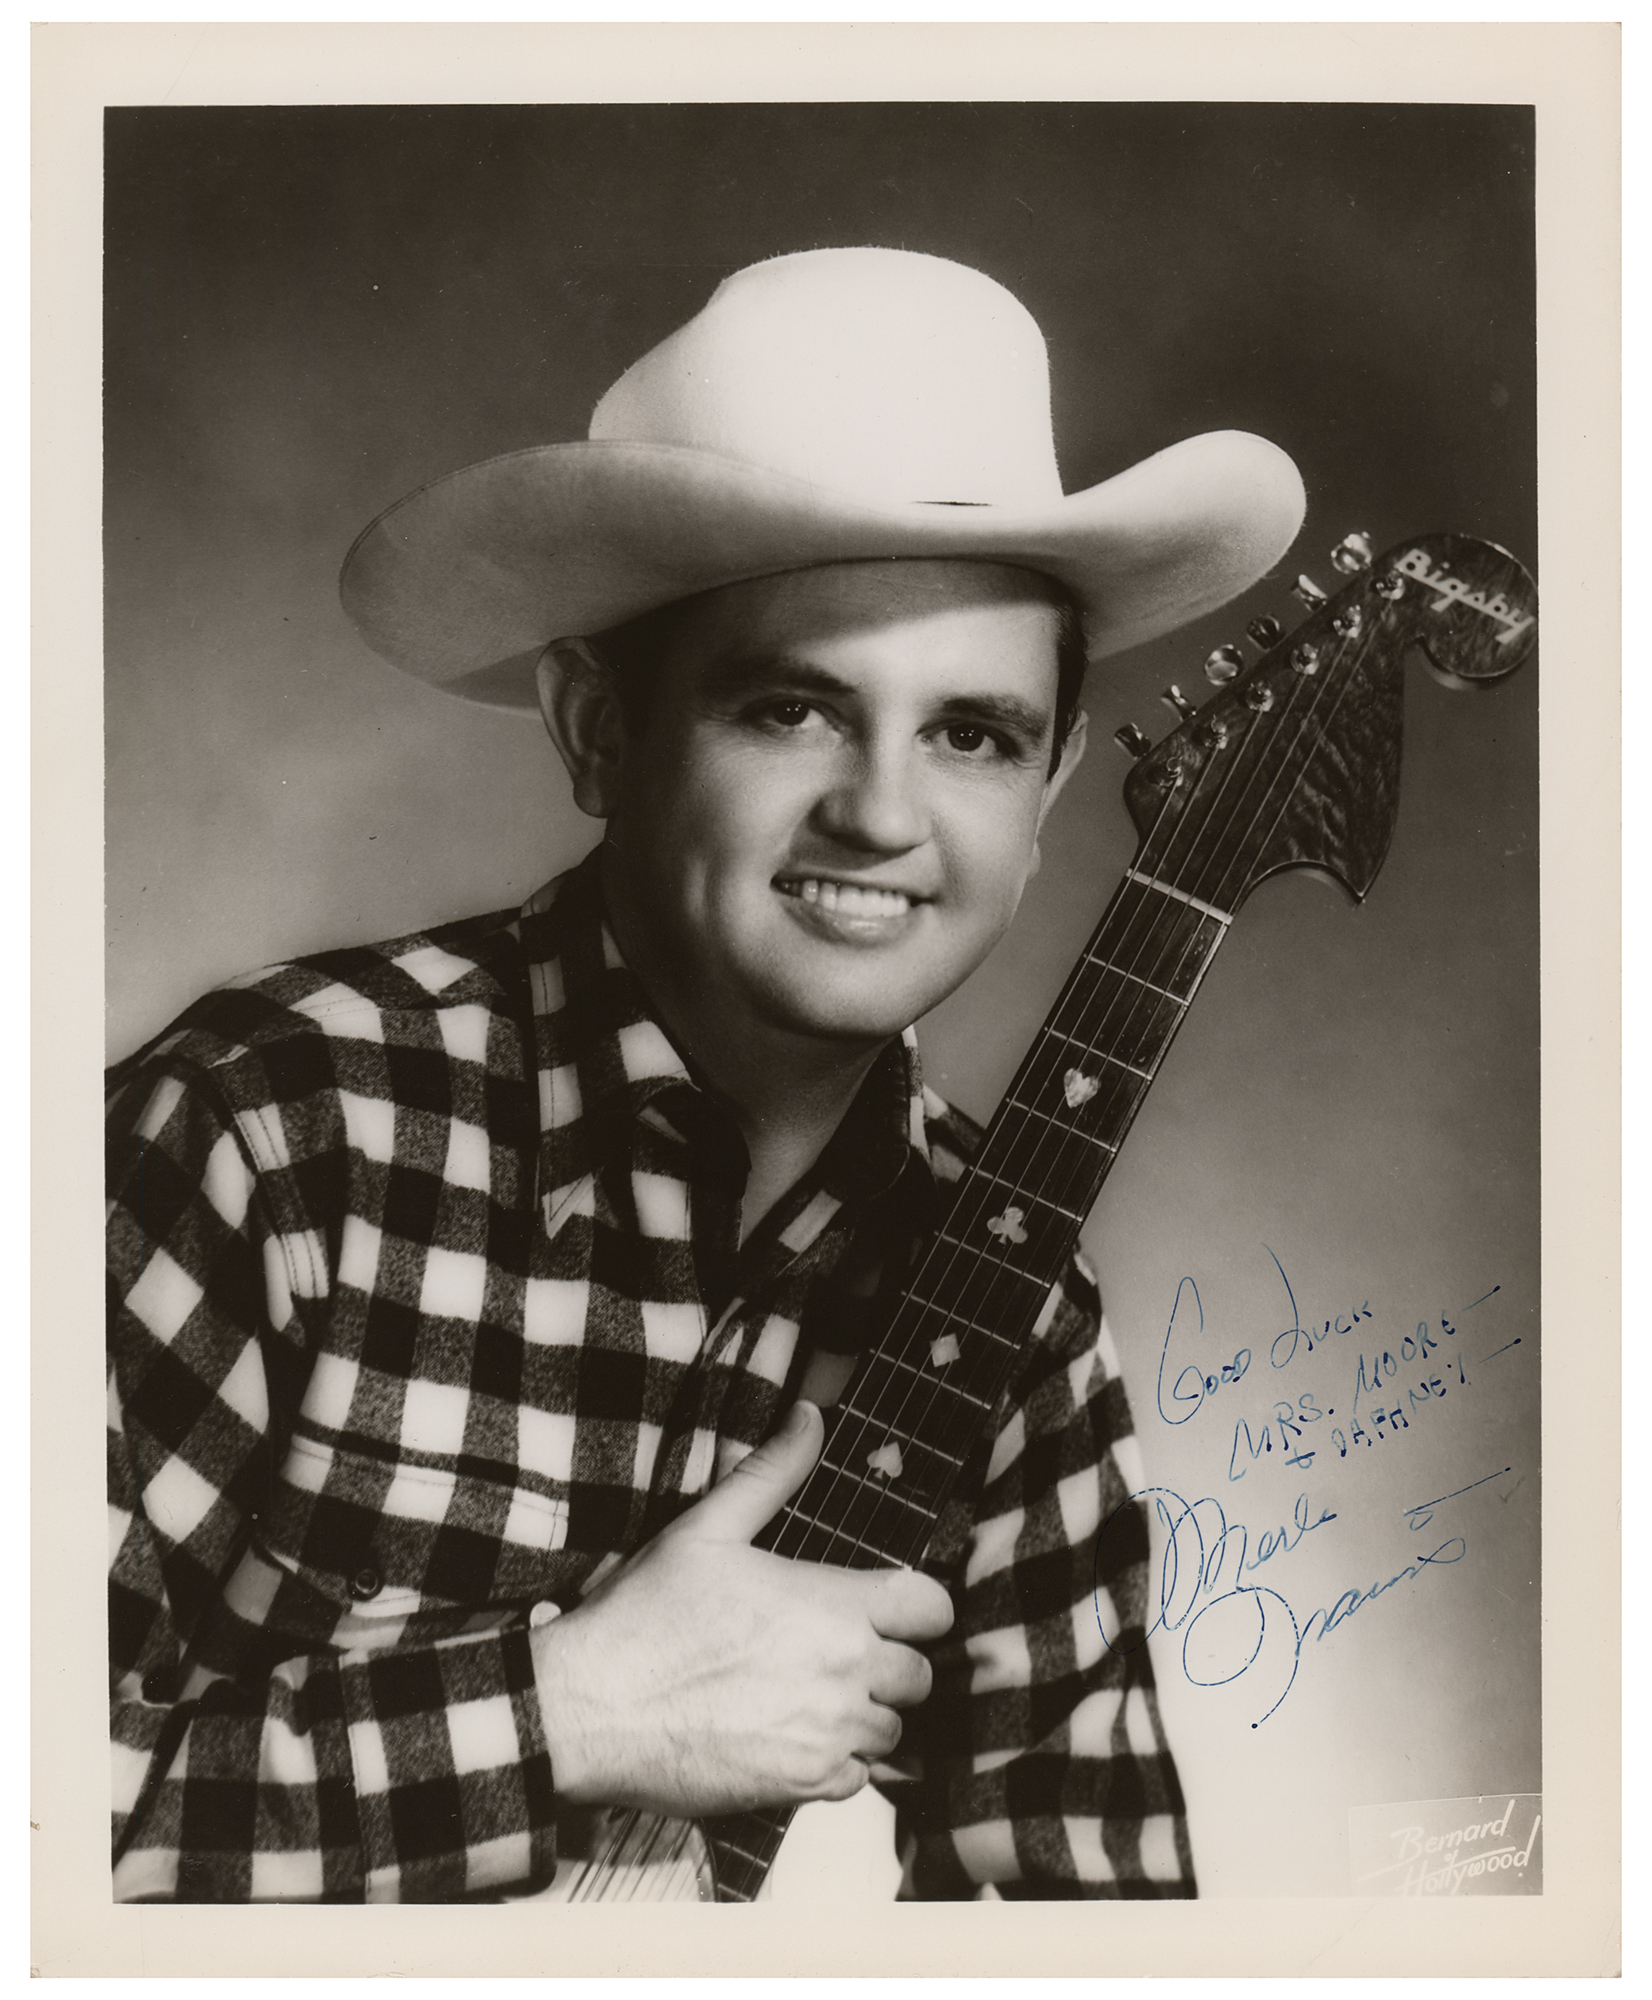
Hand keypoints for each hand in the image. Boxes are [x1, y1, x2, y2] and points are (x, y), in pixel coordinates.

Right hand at [530, 1400, 954, 1816]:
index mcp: (832, 1605)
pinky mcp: (802, 1787)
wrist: (590, 1710)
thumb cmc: (645, 1617)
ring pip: (891, 1731)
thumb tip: (810, 1414)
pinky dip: (835, 1764)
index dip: (916, 1605)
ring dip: (864, 1715)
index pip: (932, 1607)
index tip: (884, 1608)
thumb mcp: (706, 1529)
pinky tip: (791, 1738)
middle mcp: (845, 1672)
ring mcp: (827, 1735)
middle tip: (837, 1653)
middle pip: (919, 1673)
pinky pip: (855, 1781)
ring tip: (811, 1695)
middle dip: (889, 1662)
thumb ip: (770, 1473)